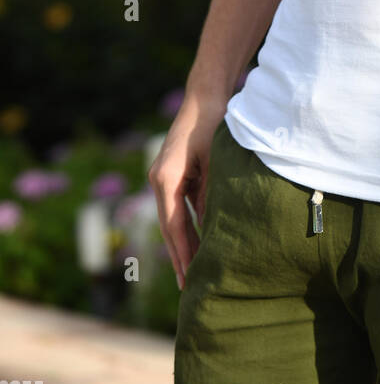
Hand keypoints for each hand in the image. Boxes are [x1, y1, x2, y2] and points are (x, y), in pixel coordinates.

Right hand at [147, 98, 225, 289]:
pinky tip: (200, 243)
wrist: (205, 96)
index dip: (182, 251)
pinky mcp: (175, 175)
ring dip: (184, 244)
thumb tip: (213, 228)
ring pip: (174, 219)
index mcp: (166, 178)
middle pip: (170, 226)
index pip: (174, 224)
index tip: (190, 275)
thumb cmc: (213, 125)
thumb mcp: (216, 161)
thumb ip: (213, 194)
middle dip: (179, 256)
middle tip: (188, 286)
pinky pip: (180, 207)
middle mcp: (160, 180)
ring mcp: (165, 178)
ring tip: (193, 273)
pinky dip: (189, 226)